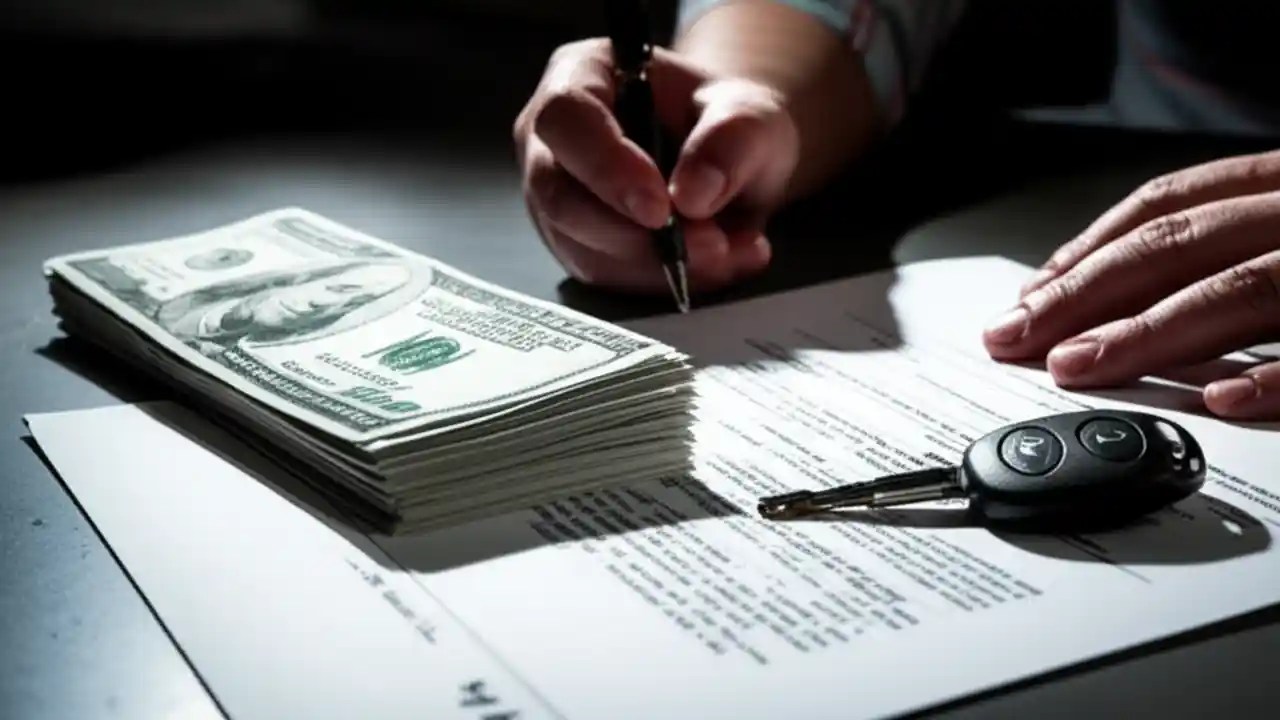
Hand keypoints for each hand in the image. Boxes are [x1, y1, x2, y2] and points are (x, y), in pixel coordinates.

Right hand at [513, 39, 797, 294]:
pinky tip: (714, 267)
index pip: (566, 118)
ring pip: (581, 247)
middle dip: (634, 234)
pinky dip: (661, 281)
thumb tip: (691, 196)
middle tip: (710, 244)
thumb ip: (731, 141)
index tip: (660, 209)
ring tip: (730, 253)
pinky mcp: (574, 245)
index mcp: (581, 75)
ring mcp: (556, 196)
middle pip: (559, 195)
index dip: (606, 167)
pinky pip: (604, 276)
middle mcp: (552, 139)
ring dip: (656, 265)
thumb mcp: (752, 116)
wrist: (729, 162)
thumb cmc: (725, 125)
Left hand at [982, 149, 1279, 419]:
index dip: (1088, 251)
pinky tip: (1218, 400)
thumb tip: (1111, 298)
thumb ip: (1221, 247)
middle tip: (1017, 338)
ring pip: (1243, 289)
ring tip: (1075, 367)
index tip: (1026, 299)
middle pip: (1181, 245)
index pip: (1168, 206)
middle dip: (1086, 294)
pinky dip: (1273, 377)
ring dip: (1148, 332)